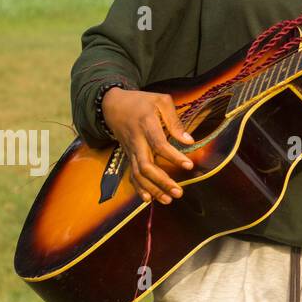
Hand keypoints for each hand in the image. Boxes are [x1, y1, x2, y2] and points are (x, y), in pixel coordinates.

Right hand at [101, 87, 194, 204]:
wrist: (112, 105)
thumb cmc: (141, 101)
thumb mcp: (161, 101)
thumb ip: (174, 120)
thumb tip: (189, 140)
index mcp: (146, 125)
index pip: (159, 144)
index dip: (174, 156)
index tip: (189, 165)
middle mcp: (136, 141)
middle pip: (147, 165)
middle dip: (163, 181)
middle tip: (179, 192)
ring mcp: (130, 150)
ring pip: (139, 174)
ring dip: (153, 189)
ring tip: (169, 199)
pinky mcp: (128, 156)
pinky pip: (132, 174)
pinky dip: (139, 188)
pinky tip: (149, 199)